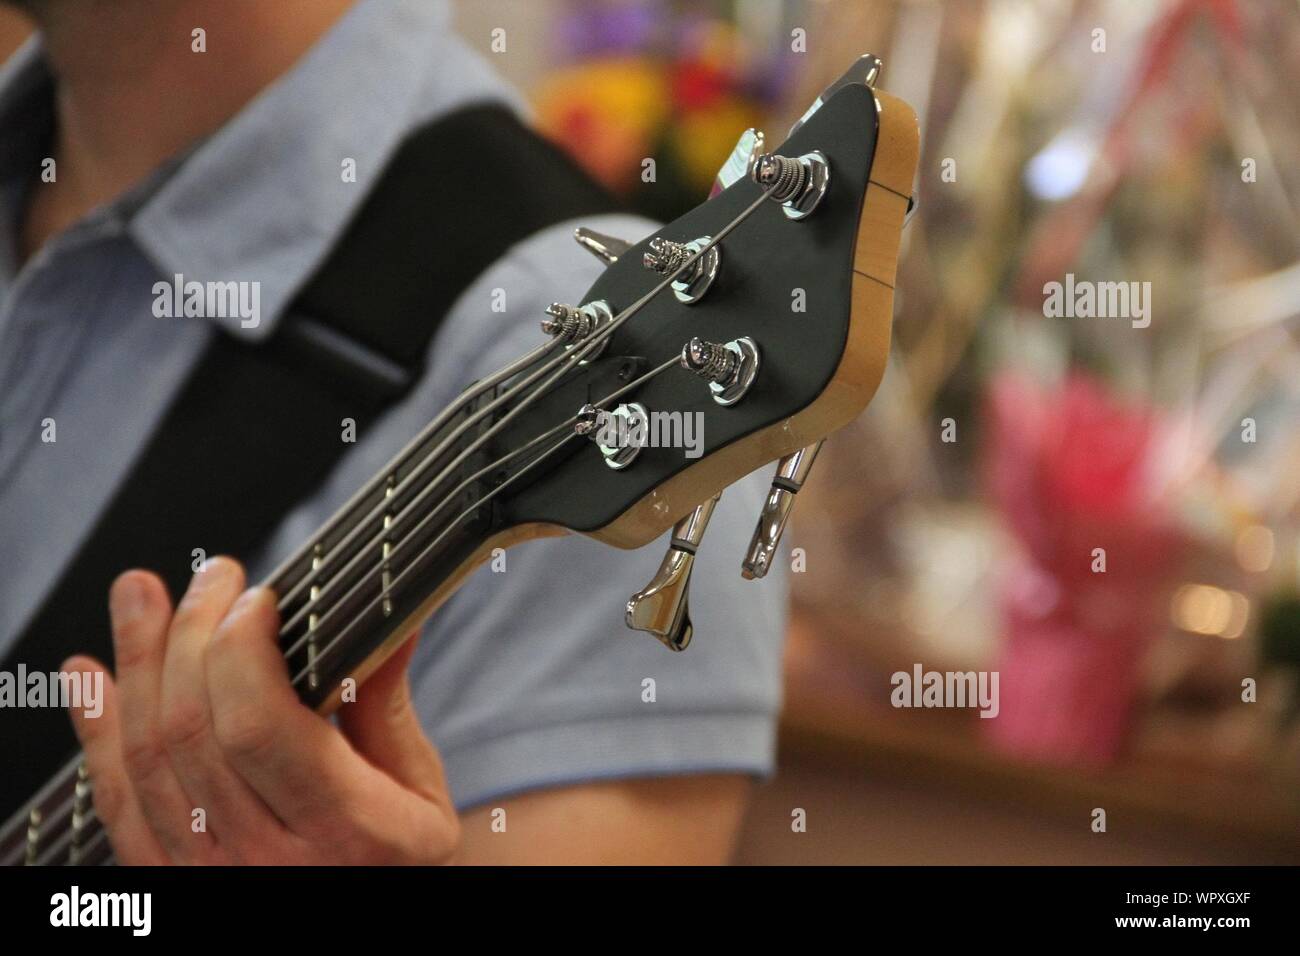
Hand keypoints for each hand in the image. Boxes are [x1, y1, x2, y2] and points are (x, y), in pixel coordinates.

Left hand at [65, 557, 459, 864]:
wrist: (364, 932)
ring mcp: (207, 877)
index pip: (260, 728)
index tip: (258, 598)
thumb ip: (389, 709)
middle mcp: (266, 863)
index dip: (242, 651)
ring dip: (136, 662)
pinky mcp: (168, 884)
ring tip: (142, 596)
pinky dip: (95, 732)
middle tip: (213, 576)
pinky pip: (115, 804)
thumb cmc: (396, 863)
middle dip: (191, 633)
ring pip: (145, 756)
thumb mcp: (421, 796)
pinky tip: (91, 676)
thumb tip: (392, 618)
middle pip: (192, 729)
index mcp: (345, 833)